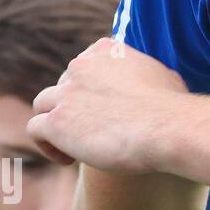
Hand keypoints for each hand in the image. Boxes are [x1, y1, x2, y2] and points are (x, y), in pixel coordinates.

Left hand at [28, 37, 187, 173]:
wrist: (168, 128)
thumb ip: (140, 73)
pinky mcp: (56, 122)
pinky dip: (49, 146)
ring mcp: (66, 93)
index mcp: (106, 50)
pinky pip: (36, 130)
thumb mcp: (161, 75)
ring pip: (43, 105)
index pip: (83, 66)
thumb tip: (146, 81)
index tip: (103, 109)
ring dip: (57, 124)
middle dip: (73, 108)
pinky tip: (70, 160)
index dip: (89, 90)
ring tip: (76, 147)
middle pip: (62, 86)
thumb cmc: (172, 107)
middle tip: (94, 131)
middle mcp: (81, 65)